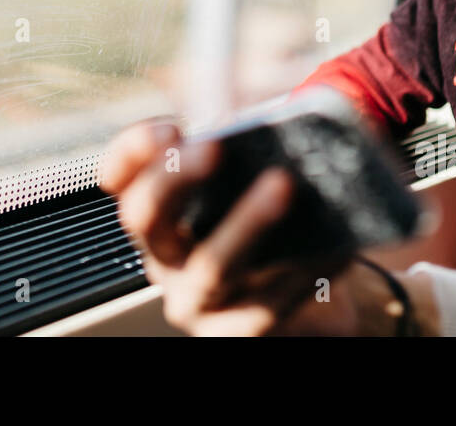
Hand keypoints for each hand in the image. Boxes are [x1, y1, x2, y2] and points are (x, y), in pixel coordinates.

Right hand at [98, 119, 402, 334]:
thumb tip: (269, 123)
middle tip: (215, 145)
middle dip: (176, 177)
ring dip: (246, 221)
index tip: (169, 127)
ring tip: (283, 184)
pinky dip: (302, 270)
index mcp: (157, 215)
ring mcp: (196, 300)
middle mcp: (164, 258)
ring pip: (211, 265)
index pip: (121, 179)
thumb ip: (241, 158)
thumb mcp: (242, 193)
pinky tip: (335, 244)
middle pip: (145, 216)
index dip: (132, 151)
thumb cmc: (266, 237)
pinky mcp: (236, 332)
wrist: (297, 314)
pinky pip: (268, 303)